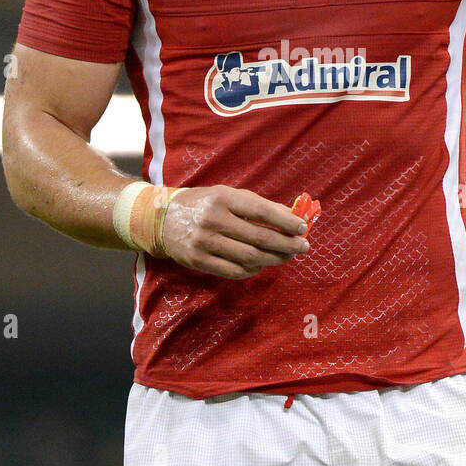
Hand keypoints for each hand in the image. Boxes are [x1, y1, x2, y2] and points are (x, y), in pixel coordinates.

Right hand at [159, 185, 310, 278]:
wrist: (162, 219)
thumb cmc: (204, 204)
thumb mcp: (227, 195)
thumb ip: (256, 205)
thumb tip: (289, 216)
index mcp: (223, 198)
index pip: (261, 211)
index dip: (285, 221)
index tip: (302, 228)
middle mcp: (213, 220)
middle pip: (259, 238)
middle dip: (286, 244)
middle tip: (303, 247)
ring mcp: (204, 242)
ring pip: (249, 257)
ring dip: (274, 259)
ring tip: (287, 256)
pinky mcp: (198, 261)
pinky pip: (234, 271)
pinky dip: (253, 269)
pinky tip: (262, 264)